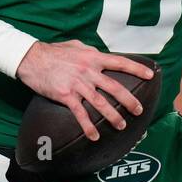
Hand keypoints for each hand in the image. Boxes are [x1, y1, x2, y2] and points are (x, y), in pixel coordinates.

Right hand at [16, 40, 153, 141]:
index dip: (137, 69)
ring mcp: (77, 84)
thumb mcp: (76, 46)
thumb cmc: (54, 52)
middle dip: (129, 100)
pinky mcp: (65, 95)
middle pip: (115, 87)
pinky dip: (88, 126)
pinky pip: (80, 113)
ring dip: (113, 116)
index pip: (120, 62)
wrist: (30, 58)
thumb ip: (91, 51)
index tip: (151, 76)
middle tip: (139, 110)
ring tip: (122, 126)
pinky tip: (95, 136)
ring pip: (100, 103)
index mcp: (93, 57)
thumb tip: (102, 55)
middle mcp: (88, 71)